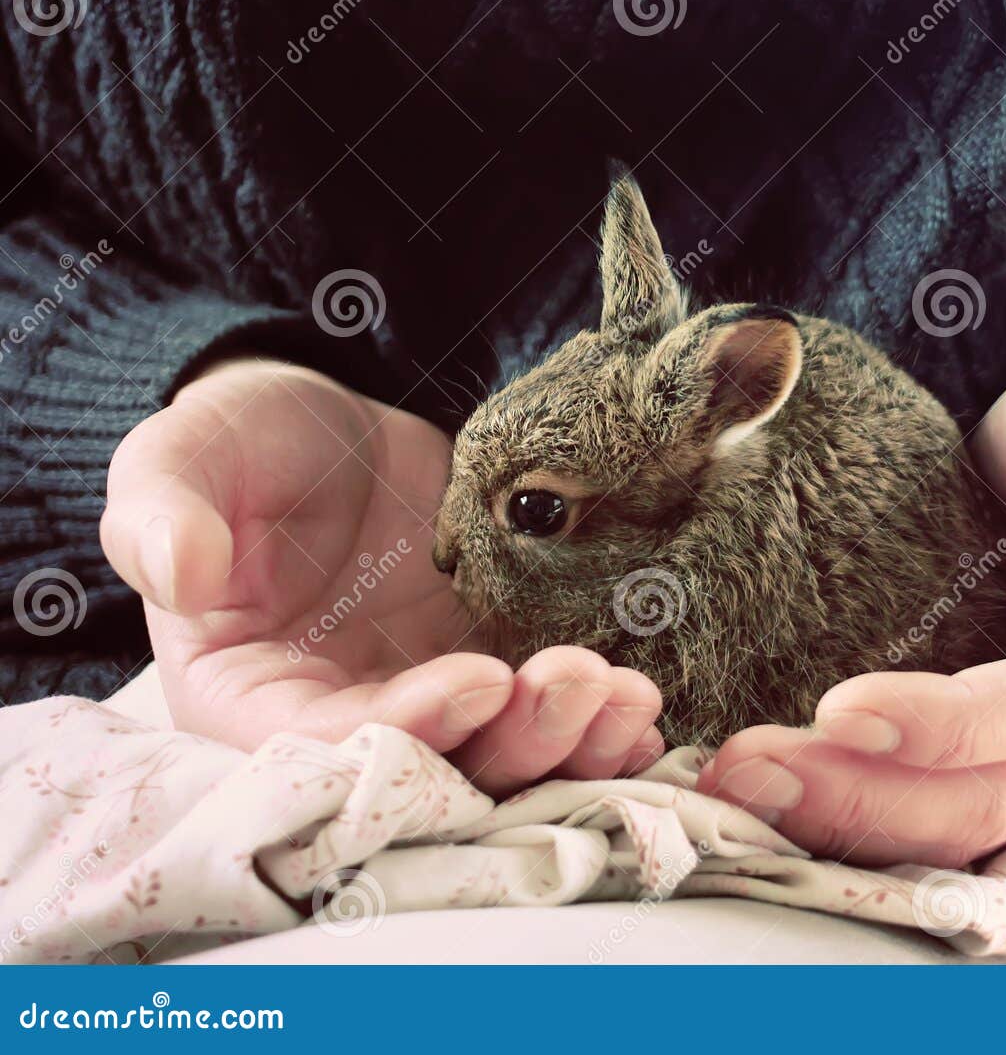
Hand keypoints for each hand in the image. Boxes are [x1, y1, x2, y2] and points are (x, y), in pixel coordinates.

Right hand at [100, 359, 662, 791]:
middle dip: (513, 742)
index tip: (476, 680)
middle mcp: (349, 720)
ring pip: (506, 753)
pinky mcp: (498, 665)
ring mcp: (433, 698)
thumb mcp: (184, 458)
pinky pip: (550, 711)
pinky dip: (600, 720)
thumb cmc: (243, 446)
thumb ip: (165, 514)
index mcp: (251, 700)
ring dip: (572, 740)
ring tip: (629, 695)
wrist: (331, 429)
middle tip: (580, 685)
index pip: (324, 742)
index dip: (403, 726)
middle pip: (435, 767)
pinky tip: (648, 701)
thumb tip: (178, 571)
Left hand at [696, 353, 1005, 866]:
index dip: (954, 723)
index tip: (838, 707)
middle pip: (998, 794)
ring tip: (735, 786)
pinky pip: (935, 819)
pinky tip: (771, 795)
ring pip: (961, 828)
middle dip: (871, 793)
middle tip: (745, 769)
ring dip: (848, 819)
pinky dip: (855, 815)